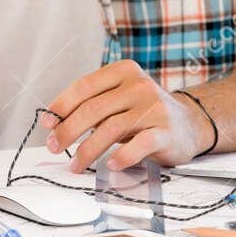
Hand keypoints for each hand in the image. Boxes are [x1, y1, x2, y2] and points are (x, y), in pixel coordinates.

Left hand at [43, 60, 212, 172]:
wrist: (190, 124)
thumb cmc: (143, 113)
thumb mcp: (118, 100)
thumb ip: (91, 106)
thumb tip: (53, 124)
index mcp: (122, 72)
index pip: (84, 87)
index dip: (61, 106)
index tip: (46, 123)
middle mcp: (139, 86)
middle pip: (93, 109)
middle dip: (68, 131)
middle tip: (54, 146)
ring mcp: (155, 108)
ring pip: (111, 129)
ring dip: (87, 150)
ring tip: (75, 164)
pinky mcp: (167, 131)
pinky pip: (139, 144)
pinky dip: (121, 156)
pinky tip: (110, 164)